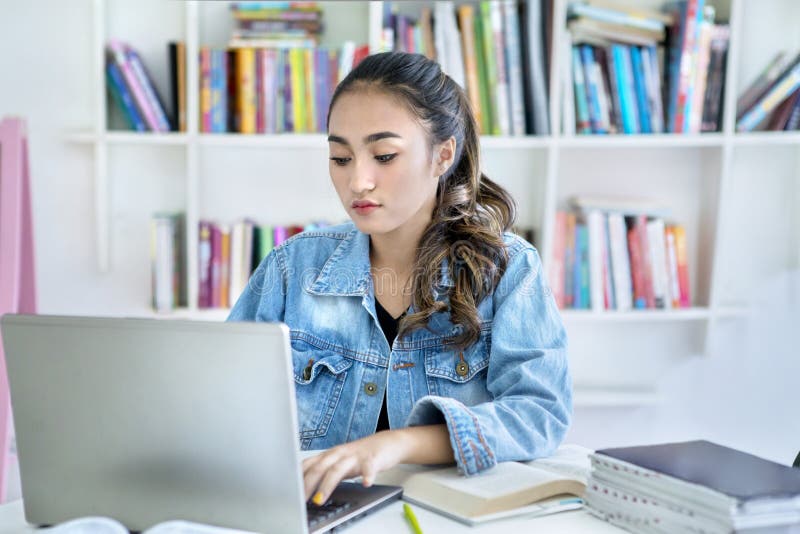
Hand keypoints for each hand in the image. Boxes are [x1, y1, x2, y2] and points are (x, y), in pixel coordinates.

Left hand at [302, 424, 453, 504]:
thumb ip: (324, 472)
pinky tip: (366, 483)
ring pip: (338, 469)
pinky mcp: (372, 458)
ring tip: (320, 499)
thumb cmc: (360, 455)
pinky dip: (367, 475)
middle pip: (320, 467)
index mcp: (329, 455)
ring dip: (327, 484)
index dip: (297, 478)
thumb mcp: (339, 462)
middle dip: (308, 484)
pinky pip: (369, 467)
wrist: (387, 443)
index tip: (287, 491)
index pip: (308, 465)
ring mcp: (355, 455)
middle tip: (300, 500)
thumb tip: (304, 489)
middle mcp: (339, 453)